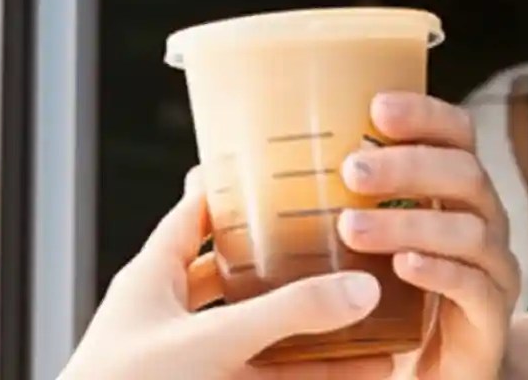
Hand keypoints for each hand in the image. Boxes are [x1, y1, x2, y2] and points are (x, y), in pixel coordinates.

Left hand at [60, 168, 394, 379]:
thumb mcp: (210, 341)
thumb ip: (285, 314)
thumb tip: (360, 290)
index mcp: (153, 279)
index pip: (196, 214)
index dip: (235, 190)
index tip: (282, 168)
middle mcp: (174, 318)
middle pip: (242, 275)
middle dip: (293, 262)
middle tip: (345, 241)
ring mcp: (196, 363)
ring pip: (267, 336)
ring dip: (316, 327)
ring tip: (374, 310)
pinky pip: (277, 379)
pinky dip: (318, 372)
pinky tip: (364, 370)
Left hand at [338, 93, 519, 379]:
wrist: (431, 373)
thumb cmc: (386, 296)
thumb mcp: (356, 242)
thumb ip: (320, 204)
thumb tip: (222, 172)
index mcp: (455, 188)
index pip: (456, 133)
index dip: (425, 114)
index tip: (376, 108)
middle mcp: (484, 219)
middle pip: (465, 173)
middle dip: (409, 166)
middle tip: (351, 171)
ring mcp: (494, 268)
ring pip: (467, 230)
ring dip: (409, 223)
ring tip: (352, 228)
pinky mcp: (493, 319)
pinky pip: (473, 287)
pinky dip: (438, 272)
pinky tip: (402, 267)